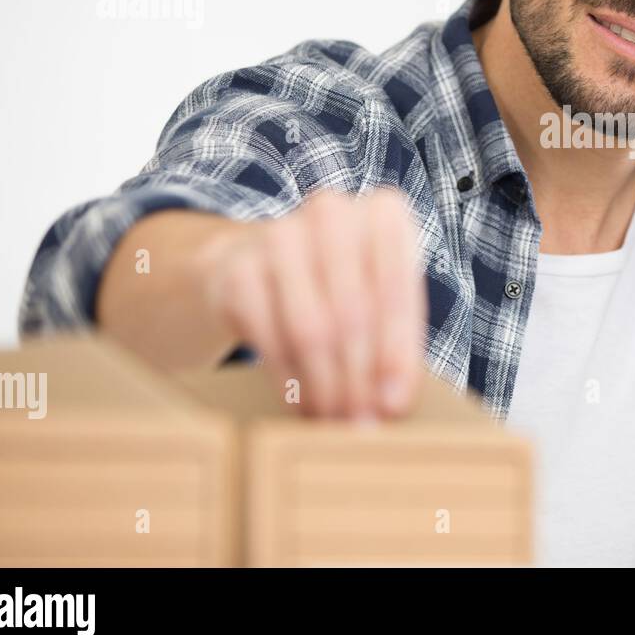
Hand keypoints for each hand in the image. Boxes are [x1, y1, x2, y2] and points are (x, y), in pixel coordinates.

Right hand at [192, 187, 426, 420]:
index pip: (397, 290)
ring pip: (311, 329)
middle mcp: (332, 212)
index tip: (395, 404)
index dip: (398, 353)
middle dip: (359, 379)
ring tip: (335, 420)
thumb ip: (396, 343)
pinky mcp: (236, 268)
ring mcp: (279, 234)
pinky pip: (268, 338)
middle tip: (362, 422)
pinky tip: (302, 404)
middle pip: (353, 314)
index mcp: (383, 212)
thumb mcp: (381, 296)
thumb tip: (391, 406)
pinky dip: (289, 380)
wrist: (256, 260)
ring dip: (325, 386)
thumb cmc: (341, 284)